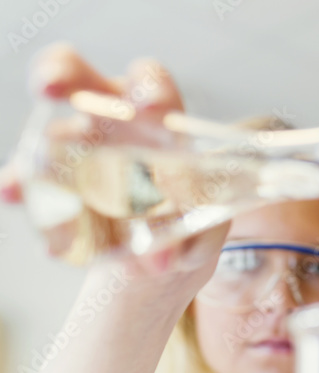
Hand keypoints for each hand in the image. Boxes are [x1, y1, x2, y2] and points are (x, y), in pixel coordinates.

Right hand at [1, 43, 227, 294]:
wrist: (163, 247)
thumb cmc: (188, 218)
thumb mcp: (206, 225)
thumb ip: (196, 237)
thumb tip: (162, 259)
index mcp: (158, 120)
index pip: (152, 85)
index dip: (150, 89)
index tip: (150, 106)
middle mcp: (111, 121)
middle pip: (82, 78)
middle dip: (63, 74)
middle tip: (52, 87)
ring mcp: (76, 147)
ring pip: (49, 135)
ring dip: (37, 157)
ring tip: (23, 187)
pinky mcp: (53, 181)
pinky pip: (29, 179)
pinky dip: (21, 188)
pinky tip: (15, 197)